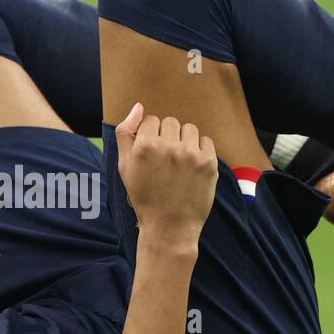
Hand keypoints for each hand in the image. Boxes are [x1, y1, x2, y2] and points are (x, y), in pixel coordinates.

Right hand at [114, 103, 217, 248]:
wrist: (169, 226)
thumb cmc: (144, 196)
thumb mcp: (124, 167)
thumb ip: (125, 134)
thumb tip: (138, 107)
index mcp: (145, 146)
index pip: (151, 120)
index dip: (151, 137)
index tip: (152, 155)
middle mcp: (169, 147)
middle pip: (171, 122)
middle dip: (168, 137)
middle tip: (165, 161)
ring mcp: (191, 155)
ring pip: (189, 129)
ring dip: (184, 141)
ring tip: (179, 163)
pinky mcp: (209, 163)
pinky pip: (206, 140)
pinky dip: (200, 150)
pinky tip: (191, 167)